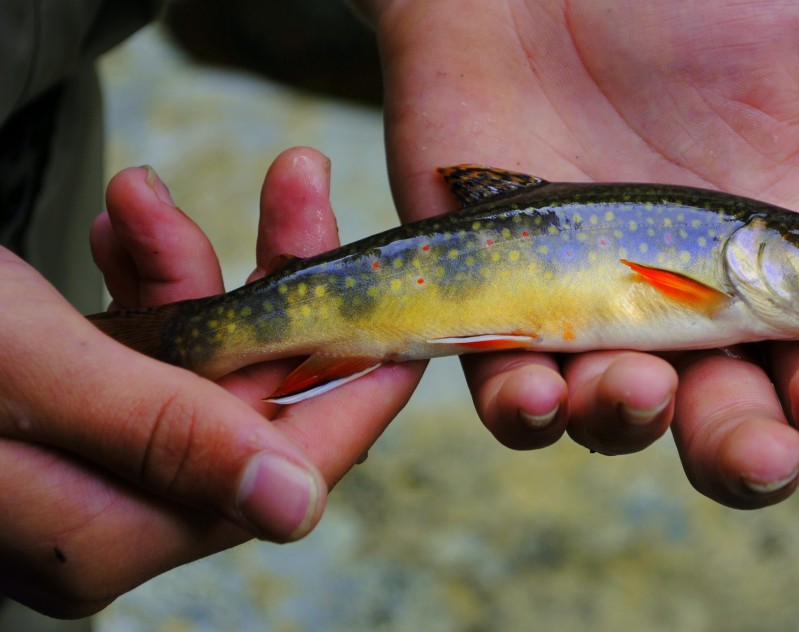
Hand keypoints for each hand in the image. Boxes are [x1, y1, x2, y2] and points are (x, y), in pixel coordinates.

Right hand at [0, 147, 422, 616]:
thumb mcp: (28, 370)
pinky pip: (141, 349)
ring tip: (146, 194)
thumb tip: (295, 510)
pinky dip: (144, 279)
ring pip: (199, 363)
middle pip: (251, 403)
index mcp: (108, 532)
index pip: (287, 470)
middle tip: (297, 184)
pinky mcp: (66, 410)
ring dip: (192, 268)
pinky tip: (123, 221)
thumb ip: (164, 437)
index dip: (357, 387)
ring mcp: (87, 461)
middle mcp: (107, 512)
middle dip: (272, 289)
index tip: (407, 310)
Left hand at [360, 0, 798, 505]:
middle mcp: (678, 305)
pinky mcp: (499, 304)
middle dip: (746, 457)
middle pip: (724, 425)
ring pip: (616, 420)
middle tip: (758, 451)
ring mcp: (585, 311)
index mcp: (764, 263)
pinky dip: (526, 412)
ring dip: (634, 426)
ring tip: (641, 388)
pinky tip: (543, 392)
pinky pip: (509, 392)